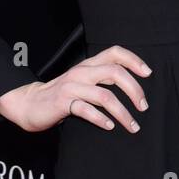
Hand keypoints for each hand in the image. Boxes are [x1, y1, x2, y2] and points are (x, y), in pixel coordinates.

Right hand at [0, 46, 150, 132]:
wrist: (30, 103)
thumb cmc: (63, 94)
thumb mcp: (84, 82)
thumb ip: (103, 80)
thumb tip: (133, 86)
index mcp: (89, 65)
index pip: (114, 53)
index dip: (133, 60)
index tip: (148, 73)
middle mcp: (81, 72)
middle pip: (115, 73)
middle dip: (135, 90)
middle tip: (143, 107)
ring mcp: (72, 87)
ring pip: (105, 96)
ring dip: (123, 112)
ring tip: (132, 125)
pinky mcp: (63, 103)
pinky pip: (86, 110)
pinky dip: (101, 119)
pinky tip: (110, 126)